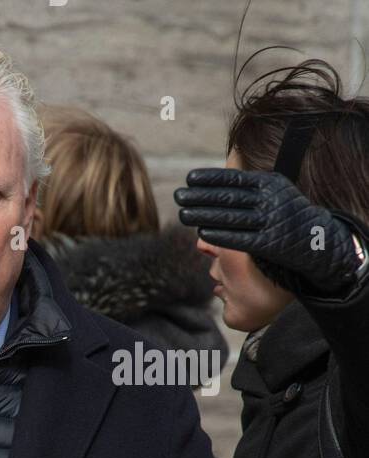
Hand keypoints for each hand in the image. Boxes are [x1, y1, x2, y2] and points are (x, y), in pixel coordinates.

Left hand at [174, 168, 361, 295]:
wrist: (318, 239)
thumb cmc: (286, 212)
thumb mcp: (275, 189)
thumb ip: (250, 184)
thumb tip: (218, 176)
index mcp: (270, 183)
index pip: (235, 178)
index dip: (210, 178)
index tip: (189, 178)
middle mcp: (270, 200)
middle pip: (228, 197)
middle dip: (200, 196)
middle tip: (178, 196)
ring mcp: (269, 222)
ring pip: (230, 217)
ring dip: (203, 216)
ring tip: (183, 214)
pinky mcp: (268, 244)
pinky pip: (239, 239)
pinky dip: (219, 236)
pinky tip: (201, 233)